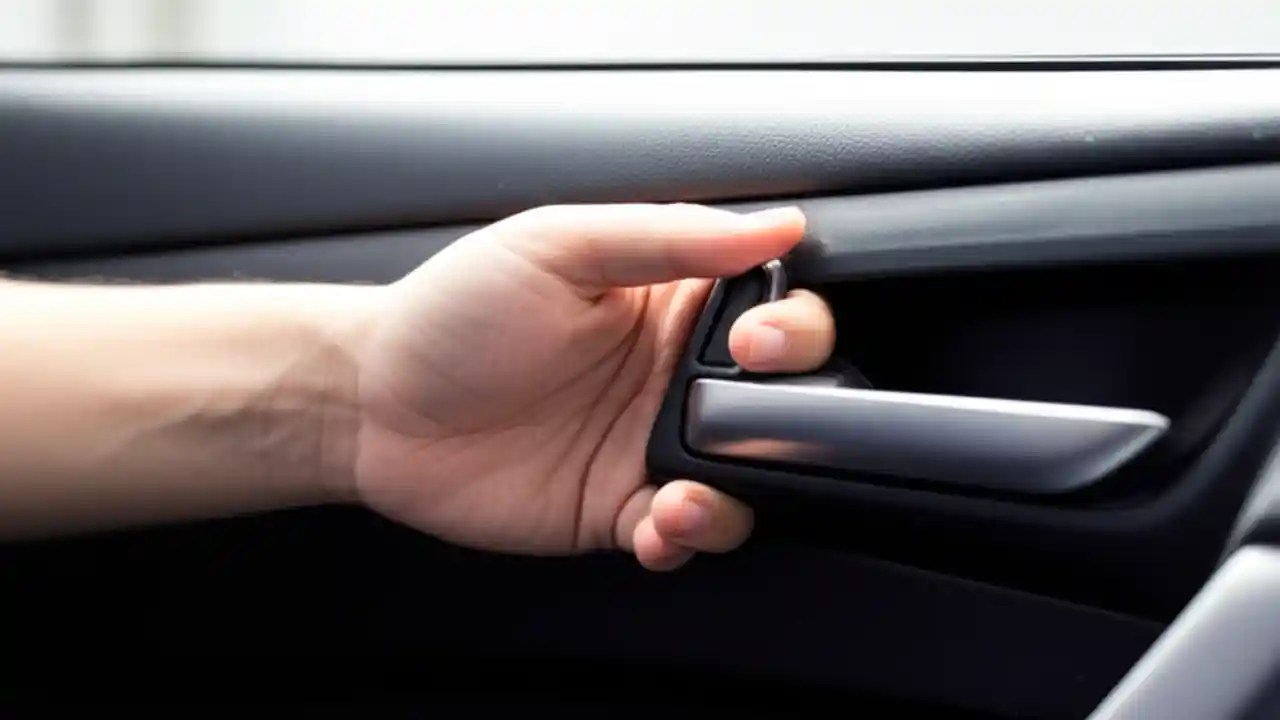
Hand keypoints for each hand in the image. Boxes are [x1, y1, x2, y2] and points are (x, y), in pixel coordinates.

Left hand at [352, 204, 834, 568]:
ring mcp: (648, 447)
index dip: (791, 326)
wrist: (373, 406)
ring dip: (743, 490)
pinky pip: (683, 533)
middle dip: (793, 414)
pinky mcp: (618, 510)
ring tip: (688, 491)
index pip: (772, 309)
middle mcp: (672, 376)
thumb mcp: (556, 245)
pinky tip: (659, 523)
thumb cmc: (455, 312)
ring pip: (749, 478)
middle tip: (748, 412)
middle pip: (782, 399)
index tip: (759, 338)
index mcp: (669, 301)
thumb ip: (668, 237)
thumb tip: (778, 225)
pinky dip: (687, 538)